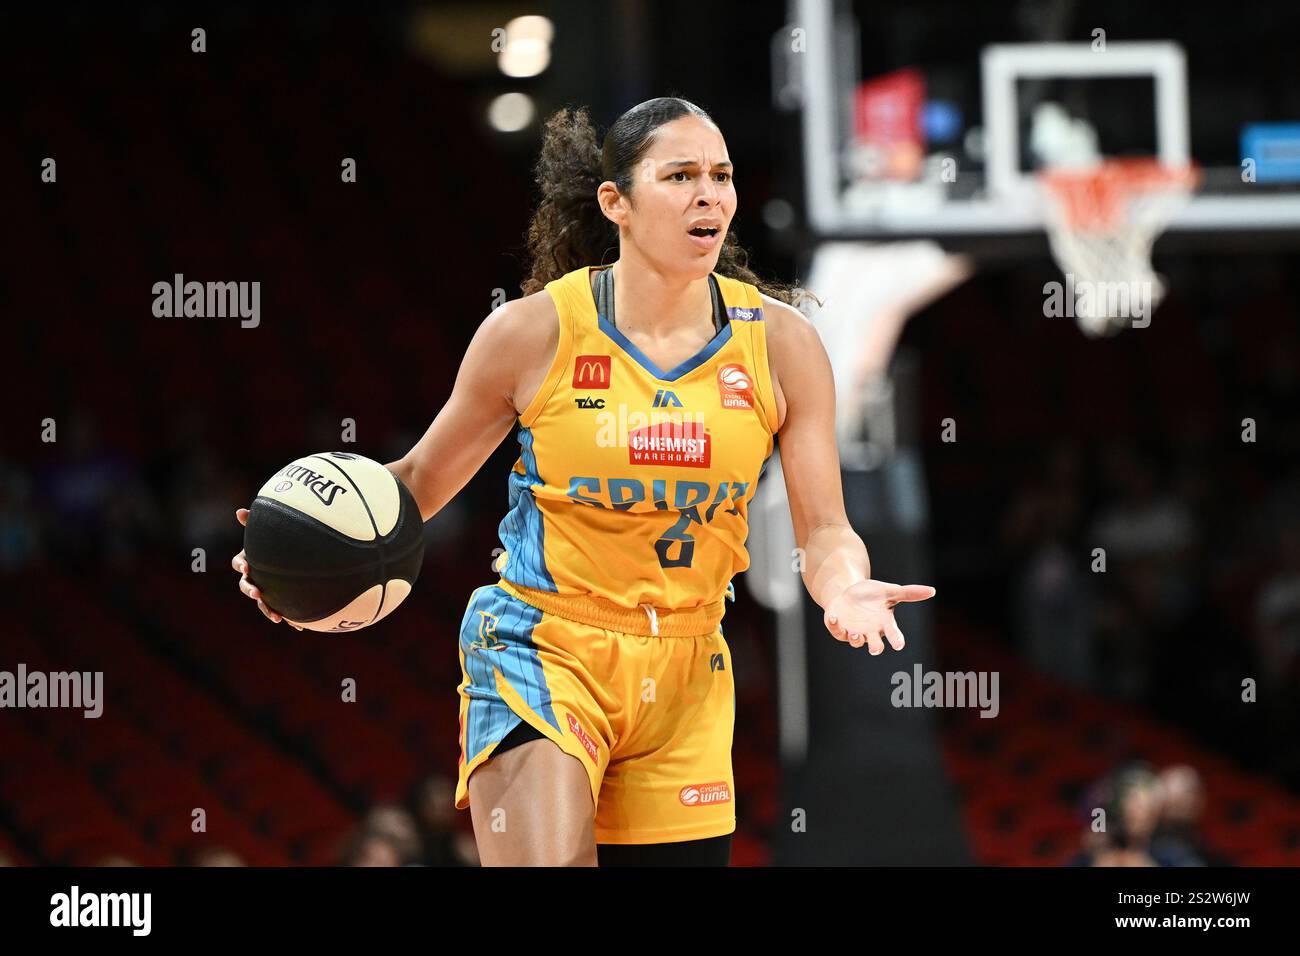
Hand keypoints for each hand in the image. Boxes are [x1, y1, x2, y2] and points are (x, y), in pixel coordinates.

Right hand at [232, 507, 302, 630]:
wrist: (296, 560)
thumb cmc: (278, 542)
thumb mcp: (268, 532)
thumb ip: (255, 523)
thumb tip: (240, 511)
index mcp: (250, 560)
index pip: (238, 563)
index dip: (241, 564)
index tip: (247, 565)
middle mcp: (256, 577)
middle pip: (247, 586)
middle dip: (250, 590)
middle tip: (257, 593)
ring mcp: (268, 590)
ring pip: (263, 603)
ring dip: (267, 610)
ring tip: (276, 617)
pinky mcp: (281, 599)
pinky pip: (283, 610)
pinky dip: (290, 618)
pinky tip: (298, 626)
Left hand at [822, 578, 935, 653]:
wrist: (847, 594)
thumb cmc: (871, 595)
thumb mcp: (889, 591)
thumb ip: (909, 593)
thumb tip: (933, 591)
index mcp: (884, 623)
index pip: (893, 634)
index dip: (896, 640)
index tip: (899, 645)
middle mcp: (870, 631)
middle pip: (874, 644)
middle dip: (875, 647)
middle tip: (876, 649)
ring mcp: (854, 632)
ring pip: (856, 641)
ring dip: (855, 638)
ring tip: (855, 633)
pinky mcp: (839, 629)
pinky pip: (836, 630)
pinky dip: (834, 625)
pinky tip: (833, 618)